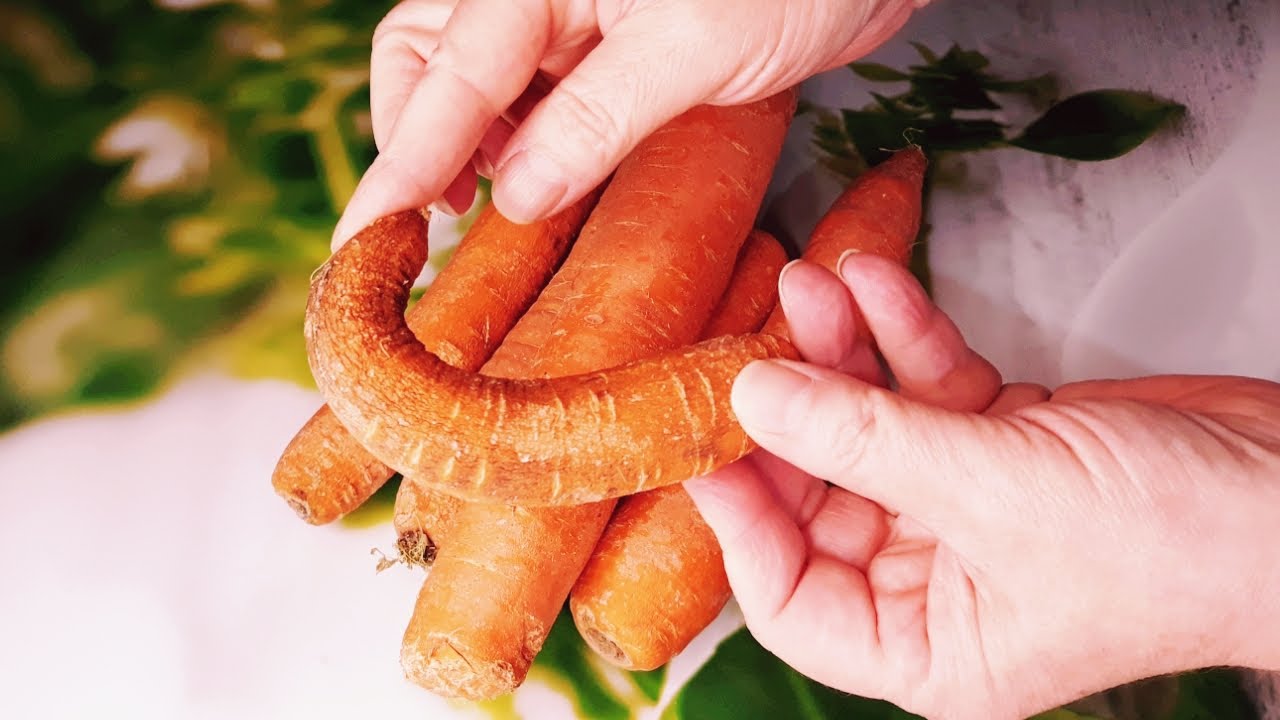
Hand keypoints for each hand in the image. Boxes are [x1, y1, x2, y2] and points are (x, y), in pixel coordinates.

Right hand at [332, 0, 926, 245]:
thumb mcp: (691, 49)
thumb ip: (593, 119)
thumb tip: (515, 196)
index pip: (443, 74)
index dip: (399, 163)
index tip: (359, 240)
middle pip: (429, 59)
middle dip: (424, 137)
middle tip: (447, 214)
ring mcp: (573, 15)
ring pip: (479, 79)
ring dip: (476, 145)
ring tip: (504, 202)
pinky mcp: (612, 43)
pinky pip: (537, 95)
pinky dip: (529, 142)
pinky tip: (548, 179)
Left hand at [685, 253, 1279, 719]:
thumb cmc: (1177, 548)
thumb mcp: (997, 492)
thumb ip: (866, 441)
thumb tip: (759, 396)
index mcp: (926, 646)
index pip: (790, 599)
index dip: (739, 521)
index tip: (707, 441)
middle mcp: (933, 582)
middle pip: (821, 495)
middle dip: (795, 408)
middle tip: (758, 335)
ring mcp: (963, 506)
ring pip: (871, 426)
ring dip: (842, 352)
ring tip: (812, 284)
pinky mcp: (998, 442)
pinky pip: (926, 387)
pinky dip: (903, 337)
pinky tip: (875, 285)